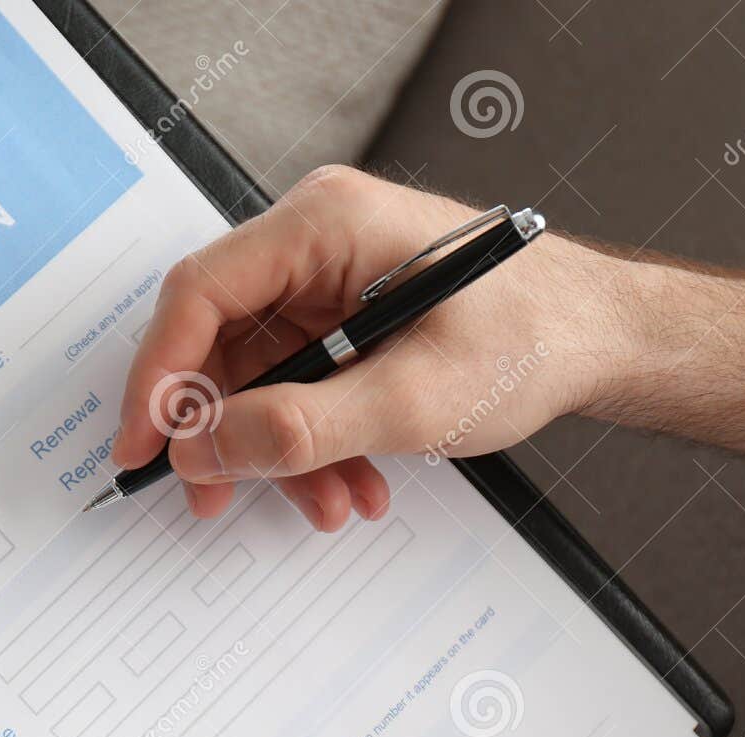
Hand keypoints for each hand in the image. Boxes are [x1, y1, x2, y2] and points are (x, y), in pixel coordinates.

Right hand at [114, 166, 648, 526]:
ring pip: (259, 374)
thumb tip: (201, 451)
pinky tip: (350, 485)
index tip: (143, 447)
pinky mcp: (343, 316)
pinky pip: (296, 384)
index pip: (200, 293)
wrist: (602, 341)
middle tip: (212, 498)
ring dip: (280, 451)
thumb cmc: (533, 340)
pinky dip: (312, 441)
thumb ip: (299, 428)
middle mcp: (315, 240)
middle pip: (221, 339)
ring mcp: (328, 278)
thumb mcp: (413, 400)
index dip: (159, 376)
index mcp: (324, 224)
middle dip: (227, 431)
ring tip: (328, 505)